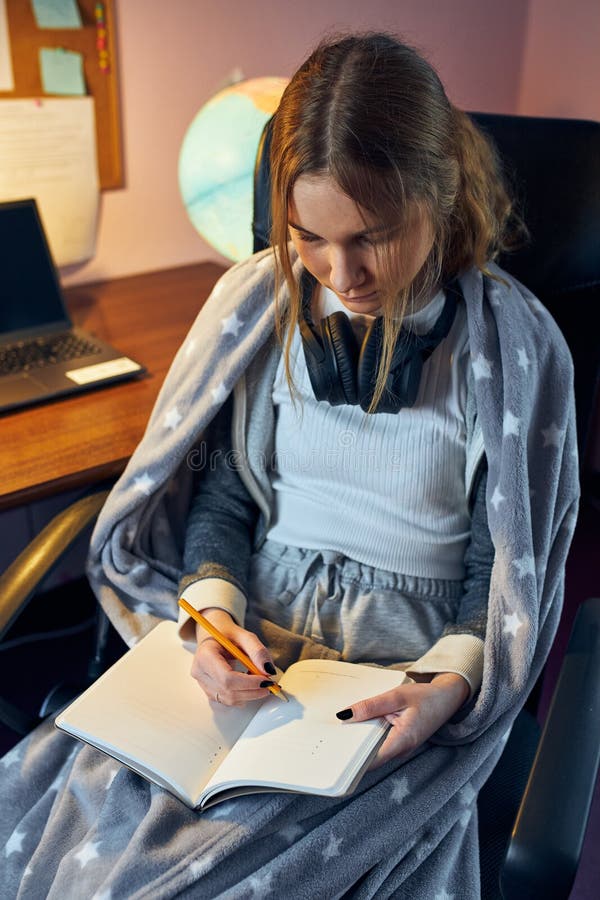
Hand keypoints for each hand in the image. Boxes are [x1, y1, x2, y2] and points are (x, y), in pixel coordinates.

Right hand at [190, 607, 277, 706]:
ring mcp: (202, 684)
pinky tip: (248, 685)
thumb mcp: (244, 636)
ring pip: (229, 699)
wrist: (213, 635)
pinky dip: (242, 696)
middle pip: (228, 691)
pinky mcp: (208, 692)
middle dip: (253, 690)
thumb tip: (268, 671)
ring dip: (249, 694)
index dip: (249, 682)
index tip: (266, 680)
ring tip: (259, 681)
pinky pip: (227, 701)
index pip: (227, 678)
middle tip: (270, 684)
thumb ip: (258, 651)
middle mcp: (199, 672)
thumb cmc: (227, 634)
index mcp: (205, 655)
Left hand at [337, 673, 469, 768]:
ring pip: (373, 750)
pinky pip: (378, 742)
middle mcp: (400, 750)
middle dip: (350, 749)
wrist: (447, 698)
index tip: (332, 754)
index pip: (371, 760)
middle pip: (369, 756)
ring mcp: (399, 748)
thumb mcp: (397, 696)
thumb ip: (371, 706)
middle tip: (327, 739)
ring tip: (336, 730)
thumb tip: (344, 715)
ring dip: (358, 741)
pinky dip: (367, 734)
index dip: (351, 760)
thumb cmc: (425, 697)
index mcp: (402, 741)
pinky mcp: (398, 742)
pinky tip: (355, 723)